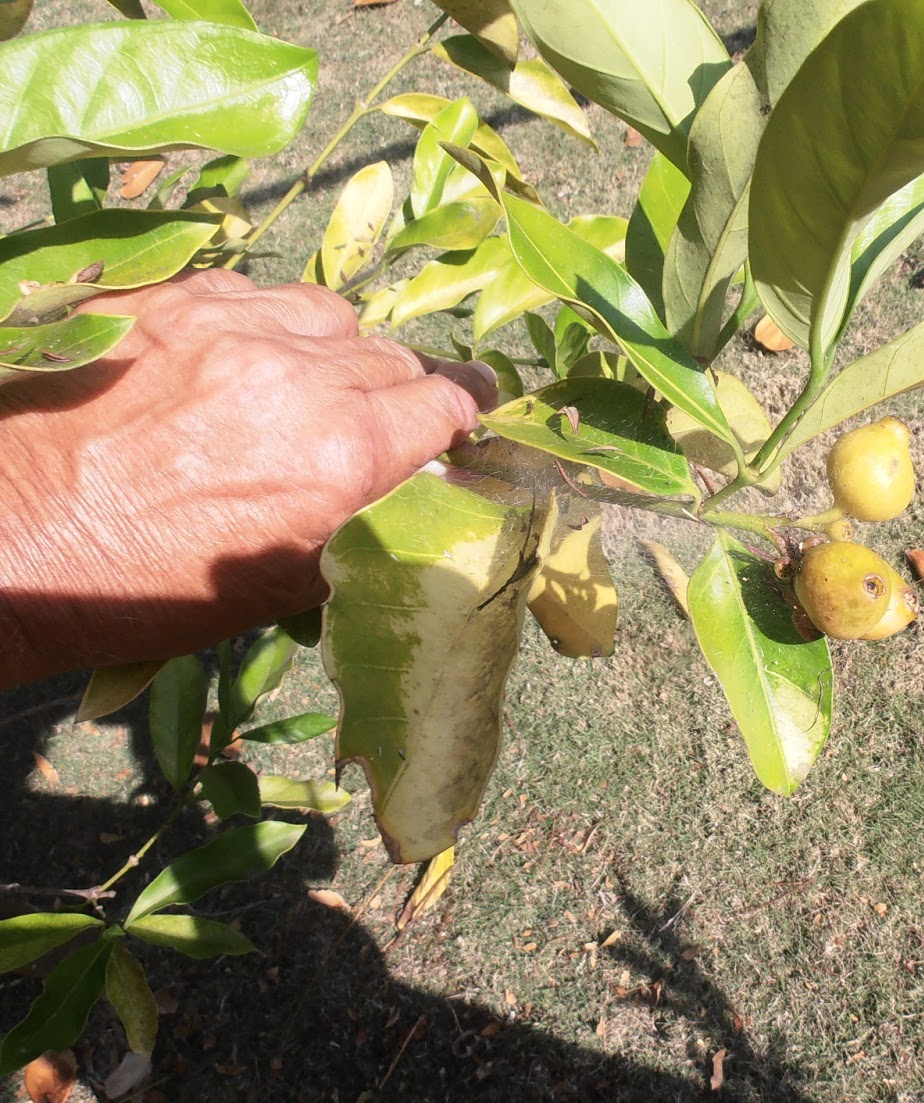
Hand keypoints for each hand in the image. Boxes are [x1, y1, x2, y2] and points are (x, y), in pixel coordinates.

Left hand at [0, 270, 498, 686]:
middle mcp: (299, 377)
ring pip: (330, 314)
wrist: (13, 540)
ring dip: (335, 347)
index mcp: (340, 457)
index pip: (444, 405)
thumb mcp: (283, 587)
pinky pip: (253, 289)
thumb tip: (405, 498)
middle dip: (399, 391)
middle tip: (382, 416)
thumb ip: (362, 528)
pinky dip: (264, 319)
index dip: (467, 410)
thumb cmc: (146, 588)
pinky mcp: (167, 298)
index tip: (474, 411)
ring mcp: (228, 326)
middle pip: (394, 359)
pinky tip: (241, 355)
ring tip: (308, 379)